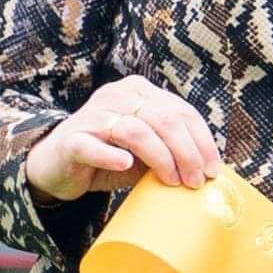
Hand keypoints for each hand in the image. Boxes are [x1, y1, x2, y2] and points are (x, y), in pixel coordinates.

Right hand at [24, 78, 219, 202]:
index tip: (214, 170)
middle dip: (187, 153)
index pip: (182, 111)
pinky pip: (94, 145)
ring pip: (137, 131)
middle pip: (164, 120)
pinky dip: (111, 156)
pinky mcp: (72, 139)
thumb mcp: (148, 149)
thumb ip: (173, 147)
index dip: (203, 142)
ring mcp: (92, 116)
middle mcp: (117, 95)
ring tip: (173, 182)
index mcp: (139, 91)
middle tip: (196, 182)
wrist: (58, 166)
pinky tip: (124, 165)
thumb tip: (210, 169)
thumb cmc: (110, 155)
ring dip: (161, 159)